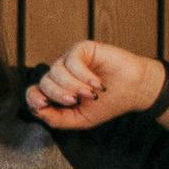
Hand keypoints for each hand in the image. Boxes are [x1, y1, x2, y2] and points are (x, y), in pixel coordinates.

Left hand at [24, 39, 159, 126]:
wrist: (135, 91)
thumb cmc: (108, 104)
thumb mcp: (80, 119)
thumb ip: (57, 119)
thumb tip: (37, 111)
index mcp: (57, 91)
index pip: (33, 92)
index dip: (33, 98)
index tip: (44, 105)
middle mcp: (60, 75)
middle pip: (44, 82)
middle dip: (58, 94)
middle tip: (76, 101)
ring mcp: (70, 61)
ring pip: (55, 71)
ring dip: (74, 85)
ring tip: (91, 93)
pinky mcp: (82, 49)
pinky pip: (72, 60)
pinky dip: (83, 75)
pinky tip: (97, 83)